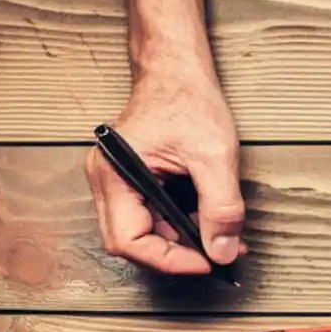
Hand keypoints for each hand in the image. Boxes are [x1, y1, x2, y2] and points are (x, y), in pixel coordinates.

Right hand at [85, 66, 245, 273]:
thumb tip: (222, 251)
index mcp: (115, 175)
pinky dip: (180, 225)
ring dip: (182, 242)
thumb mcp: (214, 155)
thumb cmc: (187, 99)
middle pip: (133, 243)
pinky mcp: (133, 181)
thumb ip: (222, 207)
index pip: (130, 241)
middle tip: (219, 254)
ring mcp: (118, 182)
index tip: (208, 261)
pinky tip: (208, 223)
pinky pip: (151, 217)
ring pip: (144, 233)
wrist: (177, 70)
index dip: (170, 260)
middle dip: (178, 254)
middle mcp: (107, 182)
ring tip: (222, 239)